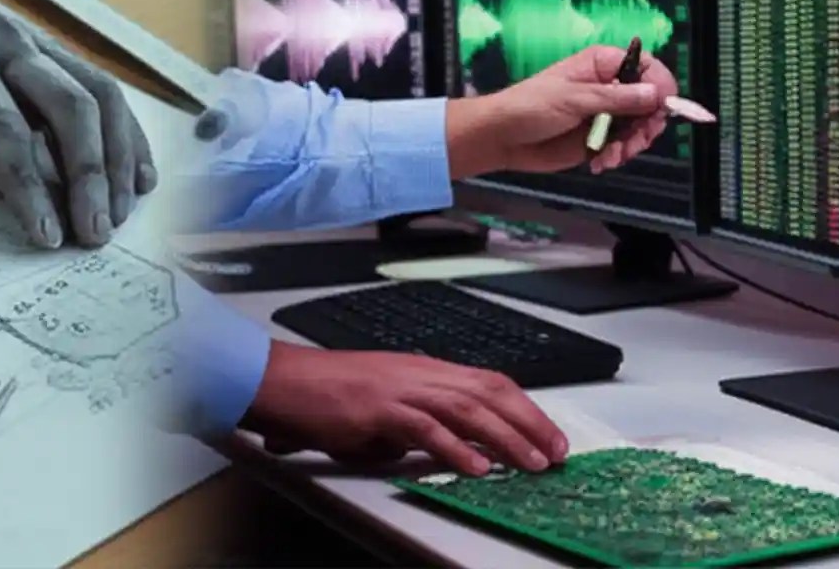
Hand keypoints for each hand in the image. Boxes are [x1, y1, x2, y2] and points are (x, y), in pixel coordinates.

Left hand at [0, 0, 155, 247]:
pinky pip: (101, 85)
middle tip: (95, 235)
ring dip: (118, 155)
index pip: (2, 125)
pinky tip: (138, 175)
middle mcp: (6, 42)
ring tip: (121, 212)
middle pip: (70, 107)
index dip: (29, 183)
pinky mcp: (48, 49)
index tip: (45, 234)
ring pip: (99, 93)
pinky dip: (127, 132)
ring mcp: (34, 43)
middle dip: (89, 174)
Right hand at [242, 342, 567, 474]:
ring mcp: (400, 389)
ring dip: (505, 437)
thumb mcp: (381, 406)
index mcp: (422, 369)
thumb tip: (433, 449)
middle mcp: (418, 373)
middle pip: (488, 391)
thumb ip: (412, 424)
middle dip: (529, 422)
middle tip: (556, 452)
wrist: (283, 382)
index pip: (486, 382)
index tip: (548, 434)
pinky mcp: (378, 409)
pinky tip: (478, 467)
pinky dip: (457, 448)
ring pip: (467, 408)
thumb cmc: (323, 395)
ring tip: (531, 463)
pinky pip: (427, 428)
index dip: (523, 407)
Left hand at [447, 45, 675, 176]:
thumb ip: (616, 99)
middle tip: (637, 140)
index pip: (647, 68)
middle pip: (650, 102)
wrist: (501, 138)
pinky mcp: (597, 138)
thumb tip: (656, 94)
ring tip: (612, 156)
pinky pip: (621, 147)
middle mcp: (609, 87)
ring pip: (639, 128)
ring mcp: (604, 114)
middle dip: (647, 124)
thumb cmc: (531, 106)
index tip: (661, 110)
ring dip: (631, 145)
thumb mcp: (574, 99)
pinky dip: (617, 156)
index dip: (660, 87)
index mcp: (603, 65)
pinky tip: (601, 163)